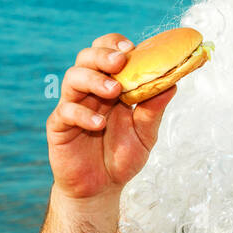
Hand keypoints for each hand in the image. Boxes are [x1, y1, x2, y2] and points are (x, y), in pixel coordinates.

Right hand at [46, 32, 176, 200]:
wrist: (101, 188)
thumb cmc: (122, 157)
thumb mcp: (145, 134)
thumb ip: (154, 110)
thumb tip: (173, 84)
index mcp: (112, 85)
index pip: (108, 53)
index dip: (116, 44)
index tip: (131, 48)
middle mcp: (90, 90)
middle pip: (87, 57)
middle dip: (103, 55)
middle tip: (120, 61)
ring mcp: (73, 105)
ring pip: (73, 78)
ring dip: (94, 79)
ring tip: (114, 91)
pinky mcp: (59, 125)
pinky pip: (66, 111)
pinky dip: (83, 114)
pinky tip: (99, 124)